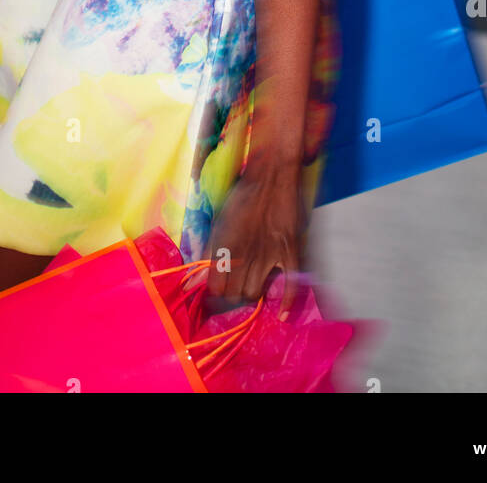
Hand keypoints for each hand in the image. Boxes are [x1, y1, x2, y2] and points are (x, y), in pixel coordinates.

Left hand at [204, 163, 306, 320]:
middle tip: (235, 287)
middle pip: (234, 294)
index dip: (215, 291)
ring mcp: (269, 254)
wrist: (273, 174)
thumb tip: (195, 276)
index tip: (218, 289)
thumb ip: (209, 249)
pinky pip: (291, 285)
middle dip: (232, 294)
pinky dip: (287, 303)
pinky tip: (282, 314)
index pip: (214, 287)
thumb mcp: (220, 219)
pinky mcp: (290, 251)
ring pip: (255, 293)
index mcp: (224, 245)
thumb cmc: (243, 194)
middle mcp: (244, 253)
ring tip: (252, 287)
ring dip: (252, 294)